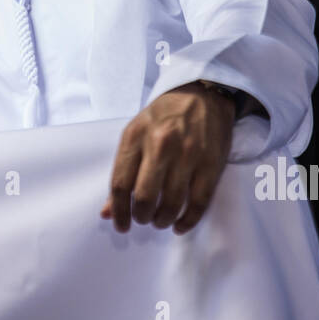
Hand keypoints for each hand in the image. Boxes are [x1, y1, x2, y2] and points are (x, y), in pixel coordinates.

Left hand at [100, 82, 236, 234]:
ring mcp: (188, 155)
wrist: (202, 95)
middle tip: (144, 218)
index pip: (120, 184)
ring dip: (162, 220)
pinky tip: (179, 224)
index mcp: (135, 136)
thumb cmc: (163, 117)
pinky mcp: (211, 164)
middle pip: (144, 197)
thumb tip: (107, 212)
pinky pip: (198, 203)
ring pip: (171, 204)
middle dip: (141, 216)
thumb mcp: (135, 133)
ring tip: (160, 220)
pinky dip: (187, 220)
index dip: (118, 211)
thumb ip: (122, 170)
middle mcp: (160, 145)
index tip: (121, 224)